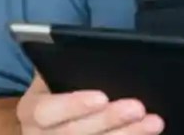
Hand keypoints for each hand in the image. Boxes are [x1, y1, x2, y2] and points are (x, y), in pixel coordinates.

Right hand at [17, 76, 164, 133]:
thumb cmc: (58, 90)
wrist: (50, 123)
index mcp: (30, 110)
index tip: (101, 96)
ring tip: (152, 123)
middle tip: (137, 107)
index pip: (47, 111)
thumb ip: (67, 68)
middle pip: (74, 134)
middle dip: (109, 120)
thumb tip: (92, 57)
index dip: (74, 104)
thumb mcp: (53, 77)